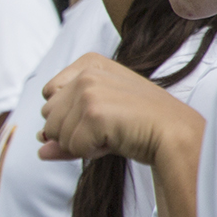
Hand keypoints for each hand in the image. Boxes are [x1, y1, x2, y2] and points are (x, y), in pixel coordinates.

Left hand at [37, 54, 198, 164]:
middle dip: (72, 131)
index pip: (49, 95)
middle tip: (108, 127)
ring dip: (81, 143)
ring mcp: (89, 92)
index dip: (69, 114)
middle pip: (48, 116)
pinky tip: (115, 141)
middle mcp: (86, 73)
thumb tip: (40, 149)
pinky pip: (71, 147)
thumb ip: (66, 130)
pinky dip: (90, 152)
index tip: (99, 114)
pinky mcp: (93, 113)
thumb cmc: (142, 124)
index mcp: (89, 64)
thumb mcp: (100, 119)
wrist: (176, 135)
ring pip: (54, 134)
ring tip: (113, 133)